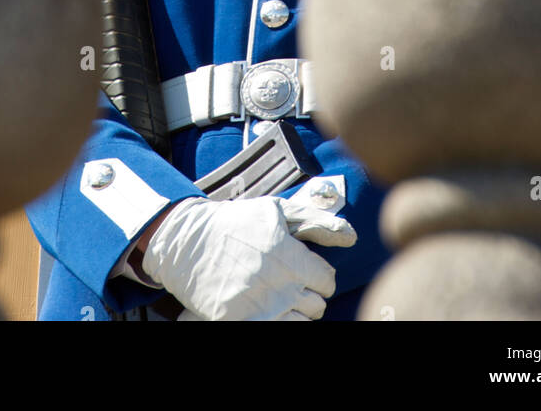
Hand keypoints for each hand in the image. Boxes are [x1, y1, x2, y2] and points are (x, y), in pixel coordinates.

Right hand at [141, 194, 352, 320]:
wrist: (188, 242)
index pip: (328, 281)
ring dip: (294, 310)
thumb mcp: (276, 211)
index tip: (302, 267)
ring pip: (301, 322)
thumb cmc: (236, 222)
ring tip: (277, 293)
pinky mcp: (241, 321)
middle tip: (287, 279)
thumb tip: (352, 236)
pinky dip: (277, 320)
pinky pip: (278, 329)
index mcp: (289, 255)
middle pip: (317, 305)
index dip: (318, 273)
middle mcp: (278, 285)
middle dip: (307, 292)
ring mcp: (259, 307)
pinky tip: (266, 306)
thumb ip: (317, 222)